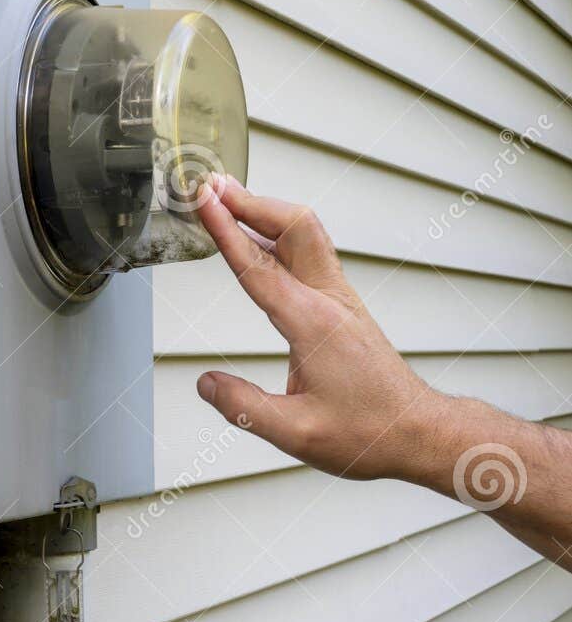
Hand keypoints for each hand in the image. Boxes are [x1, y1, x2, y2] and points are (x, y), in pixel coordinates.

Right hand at [194, 177, 437, 480]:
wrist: (417, 431)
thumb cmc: (367, 434)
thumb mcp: (297, 434)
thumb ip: (245, 407)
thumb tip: (206, 384)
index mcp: (313, 325)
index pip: (259, 266)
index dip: (226, 229)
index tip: (204, 199)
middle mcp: (330, 301)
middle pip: (293, 226)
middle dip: (251, 201)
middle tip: (212, 187)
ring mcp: (340, 299)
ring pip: (306, 233)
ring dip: (268, 212)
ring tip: (231, 200)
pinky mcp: (343, 306)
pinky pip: (311, 253)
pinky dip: (281, 234)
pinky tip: (263, 239)